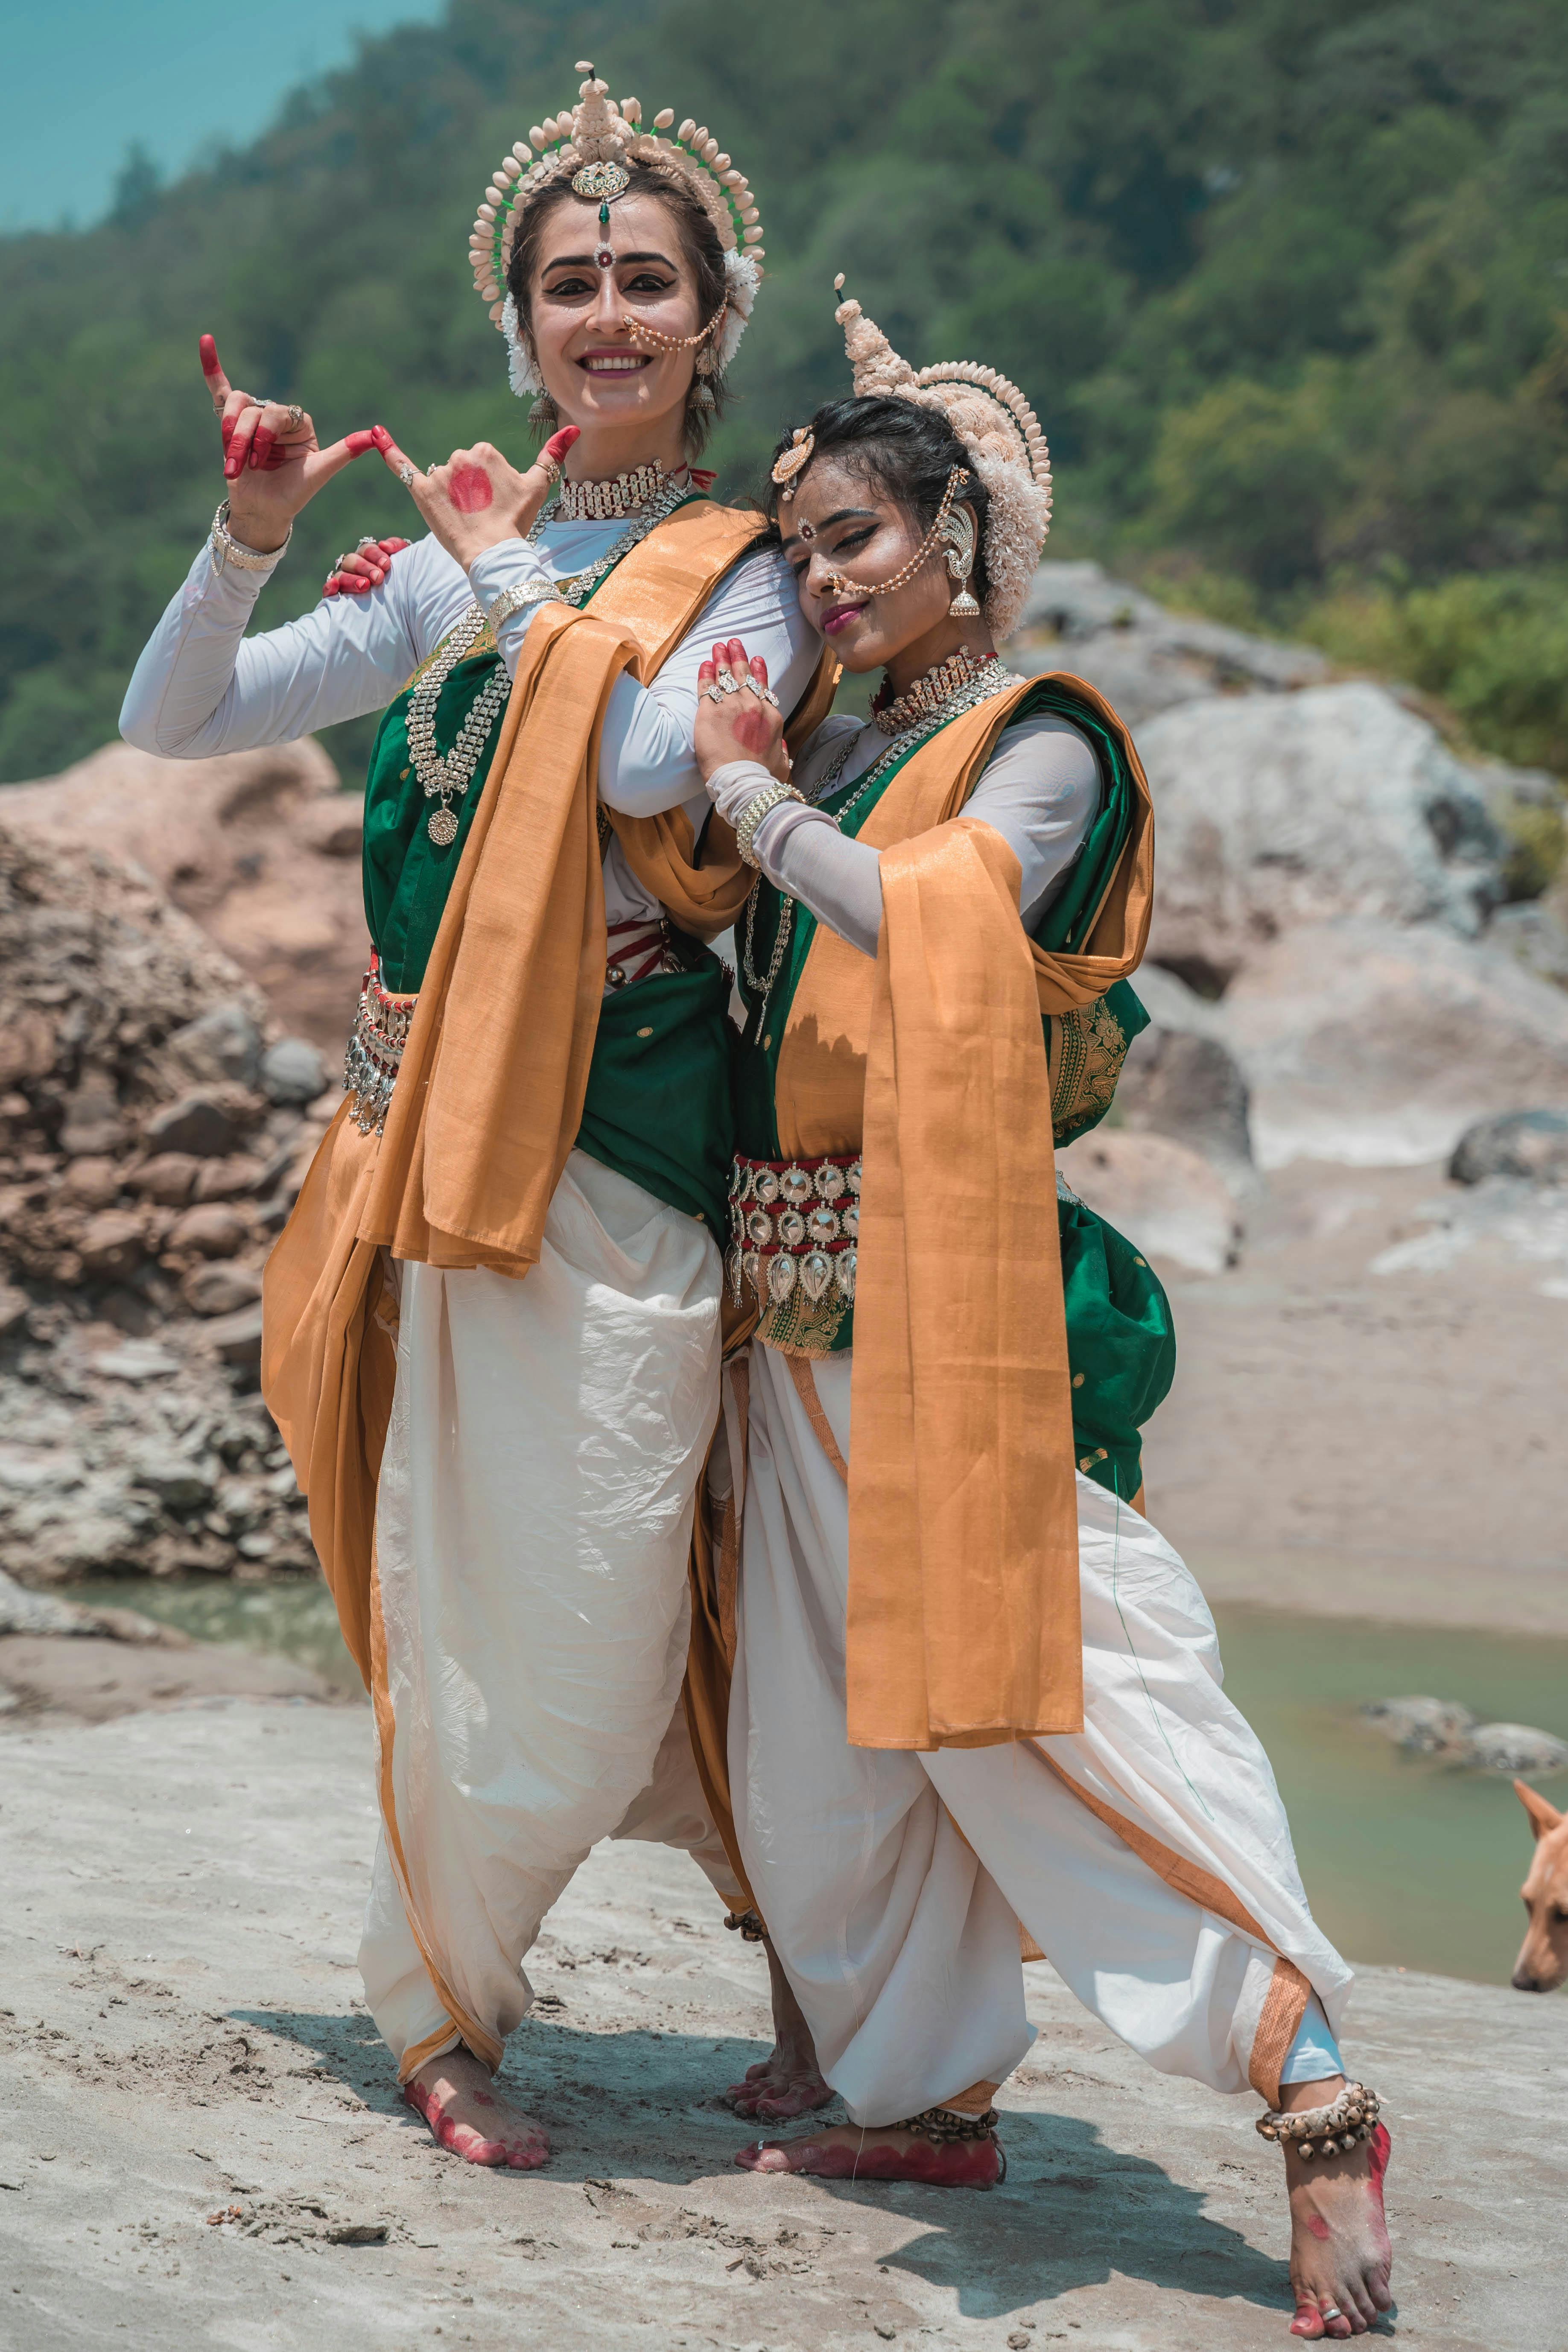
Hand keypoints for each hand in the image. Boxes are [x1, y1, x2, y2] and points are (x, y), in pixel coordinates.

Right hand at [200, 333, 377, 553]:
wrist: (264, 511)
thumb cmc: (292, 495)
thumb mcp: (319, 473)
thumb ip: (343, 453)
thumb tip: (375, 436)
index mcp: (300, 422)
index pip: (277, 413)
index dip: (263, 436)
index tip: (259, 462)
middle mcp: (277, 416)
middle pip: (254, 411)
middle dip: (244, 441)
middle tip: (246, 467)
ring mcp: (254, 418)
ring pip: (235, 407)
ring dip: (230, 435)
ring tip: (232, 464)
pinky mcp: (232, 423)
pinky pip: (221, 390)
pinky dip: (212, 367)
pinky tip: (205, 341)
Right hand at [323, 537, 412, 597]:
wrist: (404, 618)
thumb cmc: (405, 589)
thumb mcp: (406, 569)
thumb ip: (400, 551)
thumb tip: (386, 545)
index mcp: (370, 559)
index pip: (367, 549)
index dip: (375, 554)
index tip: (387, 564)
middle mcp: (355, 568)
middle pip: (352, 560)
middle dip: (365, 567)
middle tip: (378, 577)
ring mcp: (344, 582)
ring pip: (341, 575)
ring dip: (351, 579)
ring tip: (364, 586)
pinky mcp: (335, 598)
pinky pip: (327, 591)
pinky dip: (329, 587)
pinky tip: (334, 586)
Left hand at [368, 425, 578, 570]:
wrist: (493, 553)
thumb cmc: (516, 521)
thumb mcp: (537, 486)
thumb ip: (552, 455)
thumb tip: (575, 428)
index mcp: (484, 450)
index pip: (480, 461)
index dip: (487, 485)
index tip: (493, 503)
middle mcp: (460, 455)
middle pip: (460, 468)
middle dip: (467, 488)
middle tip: (479, 514)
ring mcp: (440, 473)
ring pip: (443, 478)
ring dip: (450, 495)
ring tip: (463, 517)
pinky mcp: (421, 490)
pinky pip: (402, 467)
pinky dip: (388, 450)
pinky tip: (375, 434)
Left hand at [694, 640, 787, 784]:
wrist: (743, 784)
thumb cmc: (762, 778)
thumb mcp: (782, 763)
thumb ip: (782, 750)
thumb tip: (783, 744)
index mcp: (771, 717)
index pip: (763, 687)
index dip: (758, 671)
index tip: (756, 658)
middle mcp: (752, 707)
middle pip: (743, 676)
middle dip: (737, 657)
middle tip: (732, 643)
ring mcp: (730, 708)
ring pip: (725, 677)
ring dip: (721, 659)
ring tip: (717, 646)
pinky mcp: (709, 714)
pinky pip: (706, 689)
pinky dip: (705, 675)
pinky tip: (704, 665)